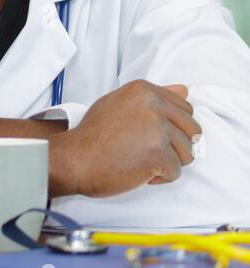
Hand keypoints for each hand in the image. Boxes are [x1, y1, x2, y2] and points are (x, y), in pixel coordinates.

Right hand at [57, 81, 200, 197]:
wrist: (74, 159)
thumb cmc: (93, 136)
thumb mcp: (119, 105)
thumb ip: (153, 98)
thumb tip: (184, 90)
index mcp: (144, 90)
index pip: (185, 109)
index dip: (172, 127)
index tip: (147, 134)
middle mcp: (153, 105)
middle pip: (192, 130)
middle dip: (175, 146)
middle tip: (145, 150)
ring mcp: (157, 129)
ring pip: (188, 153)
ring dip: (167, 163)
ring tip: (140, 159)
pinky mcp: (158, 153)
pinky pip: (176, 172)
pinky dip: (159, 177)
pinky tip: (137, 170)